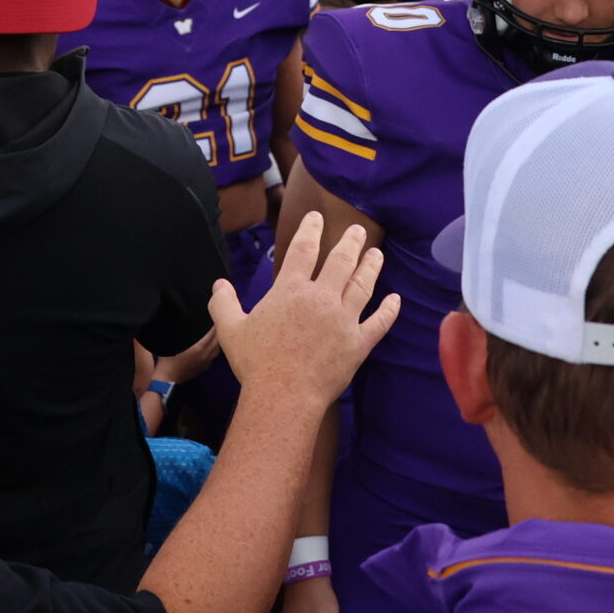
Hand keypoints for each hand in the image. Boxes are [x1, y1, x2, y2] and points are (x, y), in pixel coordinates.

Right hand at [154, 326, 222, 389]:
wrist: (167, 378)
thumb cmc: (167, 360)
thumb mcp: (172, 344)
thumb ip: (182, 333)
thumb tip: (186, 323)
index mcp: (198, 348)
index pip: (212, 334)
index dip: (215, 324)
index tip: (215, 316)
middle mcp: (205, 355)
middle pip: (218, 341)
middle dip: (219, 331)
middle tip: (218, 322)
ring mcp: (206, 363)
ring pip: (218, 349)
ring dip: (218, 341)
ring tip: (216, 333)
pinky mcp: (204, 368)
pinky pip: (213, 356)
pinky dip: (214, 349)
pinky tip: (211, 346)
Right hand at [210, 212, 396, 412]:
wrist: (283, 395)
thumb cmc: (255, 362)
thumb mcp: (230, 329)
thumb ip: (224, 303)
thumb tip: (218, 284)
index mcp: (291, 290)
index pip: (303, 249)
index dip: (310, 230)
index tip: (316, 217)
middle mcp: (321, 298)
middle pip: (341, 261)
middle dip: (351, 242)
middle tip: (359, 230)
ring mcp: (344, 320)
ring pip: (363, 285)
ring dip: (372, 267)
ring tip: (377, 253)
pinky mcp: (358, 343)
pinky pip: (379, 322)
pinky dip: (389, 310)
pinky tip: (395, 299)